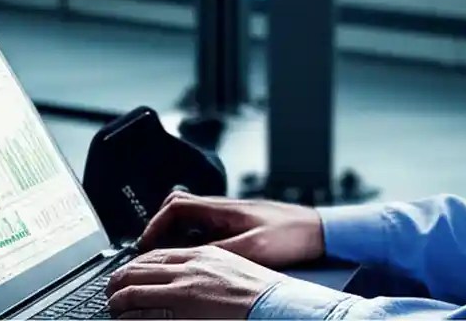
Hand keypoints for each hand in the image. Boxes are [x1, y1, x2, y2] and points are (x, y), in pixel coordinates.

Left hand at [107, 246, 286, 318]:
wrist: (280, 307)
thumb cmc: (263, 292)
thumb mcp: (231, 266)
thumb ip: (205, 267)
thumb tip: (185, 275)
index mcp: (200, 255)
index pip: (154, 256)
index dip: (134, 266)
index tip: (126, 273)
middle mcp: (188, 271)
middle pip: (137, 271)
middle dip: (118, 282)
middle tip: (112, 291)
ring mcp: (185, 294)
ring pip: (136, 293)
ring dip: (119, 301)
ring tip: (114, 308)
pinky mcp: (185, 315)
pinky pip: (147, 316)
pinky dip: (132, 318)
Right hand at [139, 191, 324, 268]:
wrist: (319, 231)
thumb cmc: (291, 235)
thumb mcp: (252, 249)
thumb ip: (218, 252)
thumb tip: (188, 259)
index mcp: (220, 209)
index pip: (174, 206)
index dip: (154, 224)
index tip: (146, 243)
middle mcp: (222, 209)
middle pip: (177, 208)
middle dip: (160, 226)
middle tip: (153, 249)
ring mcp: (230, 216)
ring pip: (191, 219)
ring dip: (176, 234)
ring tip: (171, 256)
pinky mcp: (239, 225)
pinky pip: (206, 228)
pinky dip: (193, 240)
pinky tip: (200, 257)